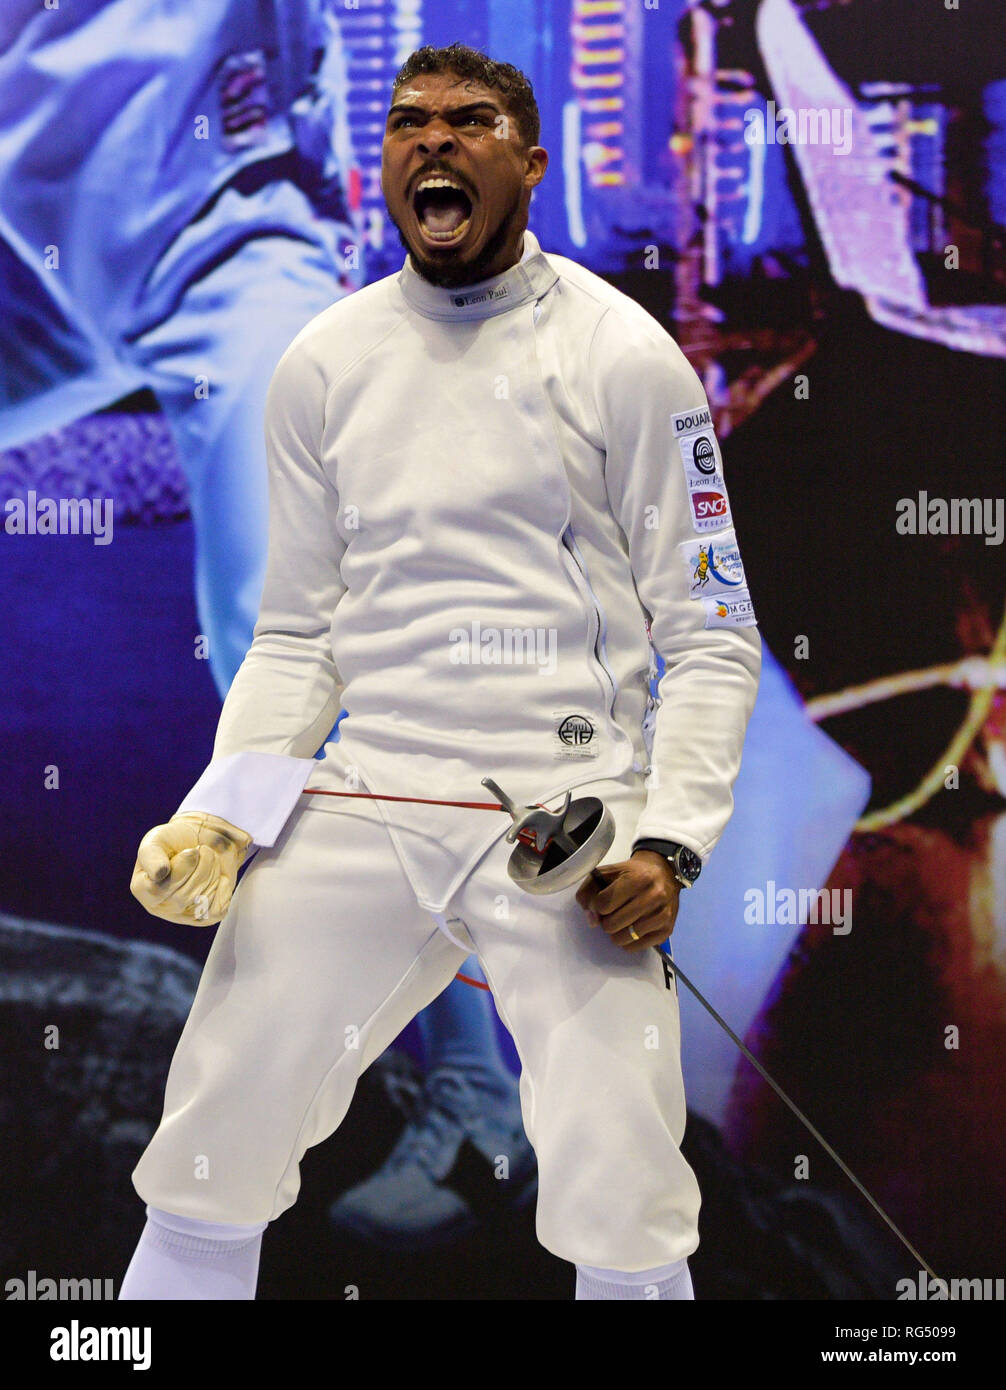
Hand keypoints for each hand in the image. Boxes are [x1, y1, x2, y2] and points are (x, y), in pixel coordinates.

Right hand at [129, 812, 251, 925]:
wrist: (205, 841)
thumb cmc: (176, 840)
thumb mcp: (157, 839)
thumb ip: (152, 855)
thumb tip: (159, 873)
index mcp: (141, 888)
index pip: (158, 890)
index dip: (182, 868)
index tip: (192, 850)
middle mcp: (159, 906)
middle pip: (184, 896)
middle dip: (201, 866)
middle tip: (202, 851)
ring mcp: (181, 915)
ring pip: (202, 902)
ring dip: (212, 873)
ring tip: (208, 861)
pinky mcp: (204, 918)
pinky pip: (217, 910)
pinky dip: (222, 889)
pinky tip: (217, 877)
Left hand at [575, 850, 681, 952]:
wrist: (662, 872)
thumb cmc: (631, 873)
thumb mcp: (606, 873)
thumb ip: (588, 893)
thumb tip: (592, 921)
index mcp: (637, 879)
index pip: (603, 905)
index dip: (597, 905)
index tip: (603, 901)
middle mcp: (653, 896)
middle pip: (612, 925)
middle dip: (606, 920)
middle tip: (612, 912)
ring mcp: (662, 915)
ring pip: (622, 939)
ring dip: (616, 932)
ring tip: (621, 920)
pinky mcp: (667, 930)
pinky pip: (635, 947)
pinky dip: (628, 941)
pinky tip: (631, 928)